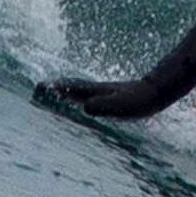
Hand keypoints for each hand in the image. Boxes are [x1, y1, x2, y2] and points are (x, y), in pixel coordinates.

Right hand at [34, 75, 161, 120]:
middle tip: (38, 90)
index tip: (39, 89)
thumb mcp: (121, 106)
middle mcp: (96, 90)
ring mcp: (103, 92)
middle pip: (71, 88)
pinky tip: (80, 101)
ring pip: (79, 90)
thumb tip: (86, 108)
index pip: (71, 90)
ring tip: (53, 92)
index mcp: (96, 92)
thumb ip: (104, 106)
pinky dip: (78, 95)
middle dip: (55, 88)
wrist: (156, 92)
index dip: (55, 90)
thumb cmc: (138, 102)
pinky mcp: (109, 96)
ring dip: (65, 91)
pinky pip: (88, 95)